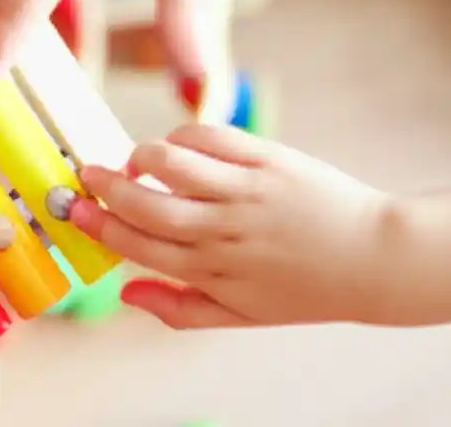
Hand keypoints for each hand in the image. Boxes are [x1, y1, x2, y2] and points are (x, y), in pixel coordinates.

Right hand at [69, 124, 395, 328]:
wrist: (374, 261)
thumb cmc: (303, 290)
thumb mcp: (239, 315)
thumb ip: (177, 308)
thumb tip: (123, 291)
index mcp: (212, 272)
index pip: (138, 244)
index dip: (100, 225)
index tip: (76, 211)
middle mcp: (224, 232)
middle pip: (145, 203)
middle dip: (106, 188)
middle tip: (89, 176)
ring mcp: (246, 192)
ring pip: (171, 162)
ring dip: (141, 157)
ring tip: (136, 162)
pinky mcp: (268, 160)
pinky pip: (209, 136)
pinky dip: (181, 136)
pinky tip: (177, 148)